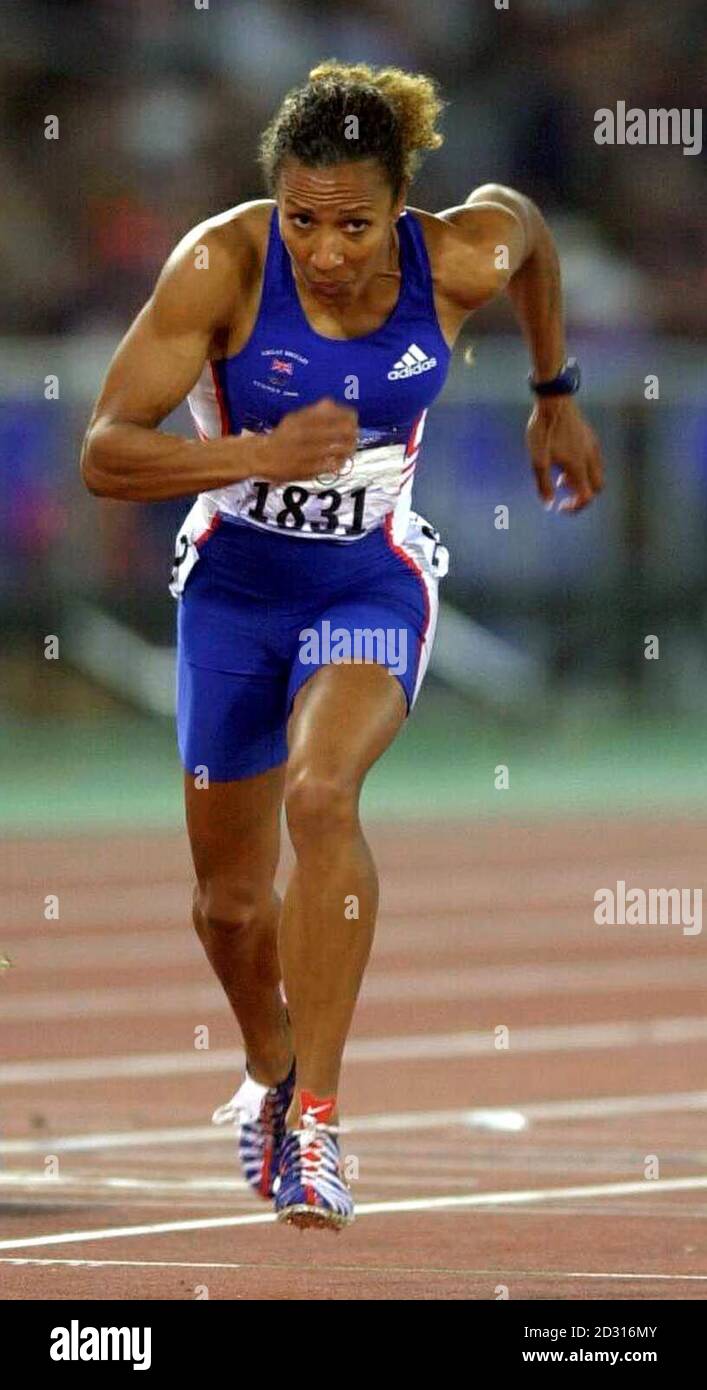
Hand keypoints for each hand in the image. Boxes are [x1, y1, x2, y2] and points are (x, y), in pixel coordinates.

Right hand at [253, 397, 357, 484]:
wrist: (262, 456)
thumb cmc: (282, 436)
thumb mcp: (294, 417)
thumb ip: (314, 411)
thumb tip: (332, 402)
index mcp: (305, 420)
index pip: (337, 415)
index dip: (350, 418)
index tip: (354, 420)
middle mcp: (307, 435)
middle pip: (343, 432)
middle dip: (353, 434)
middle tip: (354, 436)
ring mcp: (308, 453)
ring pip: (340, 450)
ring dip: (349, 449)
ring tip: (349, 449)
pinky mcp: (308, 469)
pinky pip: (331, 465)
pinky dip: (339, 463)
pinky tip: (340, 461)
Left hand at [527, 398, 603, 512]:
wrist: (553, 401)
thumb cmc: (543, 430)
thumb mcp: (537, 460)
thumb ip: (543, 484)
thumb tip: (548, 505)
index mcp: (577, 466)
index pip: (586, 497)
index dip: (575, 507)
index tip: (560, 506)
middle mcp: (589, 458)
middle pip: (596, 488)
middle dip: (581, 496)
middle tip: (563, 494)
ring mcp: (592, 447)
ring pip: (596, 474)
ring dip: (582, 482)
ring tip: (560, 477)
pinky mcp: (591, 438)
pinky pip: (594, 461)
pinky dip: (583, 469)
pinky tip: (565, 461)